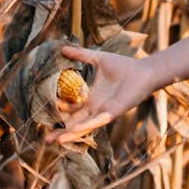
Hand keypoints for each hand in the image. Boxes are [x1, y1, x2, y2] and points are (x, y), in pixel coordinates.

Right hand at [43, 45, 159, 144]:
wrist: (144, 70)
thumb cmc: (124, 66)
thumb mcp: (97, 59)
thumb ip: (81, 55)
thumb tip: (63, 48)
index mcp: (92, 98)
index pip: (72, 110)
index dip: (59, 113)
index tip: (44, 115)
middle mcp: (97, 109)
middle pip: (75, 123)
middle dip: (61, 131)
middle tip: (45, 139)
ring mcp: (105, 112)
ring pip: (85, 126)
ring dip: (71, 133)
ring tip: (56, 140)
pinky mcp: (114, 112)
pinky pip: (98, 121)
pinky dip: (87, 126)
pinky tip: (74, 129)